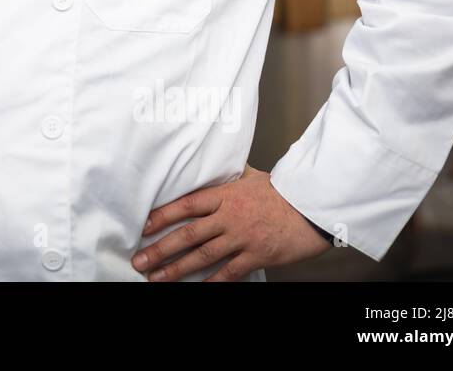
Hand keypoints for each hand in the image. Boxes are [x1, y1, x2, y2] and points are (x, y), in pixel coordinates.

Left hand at [130, 165, 330, 281]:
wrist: (313, 206)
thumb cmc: (282, 190)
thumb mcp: (252, 175)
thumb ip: (230, 174)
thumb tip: (216, 163)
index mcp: (225, 194)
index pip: (186, 205)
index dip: (162, 216)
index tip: (143, 227)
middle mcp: (229, 217)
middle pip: (188, 235)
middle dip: (160, 250)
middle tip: (139, 261)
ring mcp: (242, 238)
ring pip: (203, 257)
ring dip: (177, 269)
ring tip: (156, 278)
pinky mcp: (257, 255)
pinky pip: (230, 273)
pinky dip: (212, 282)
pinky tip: (196, 289)